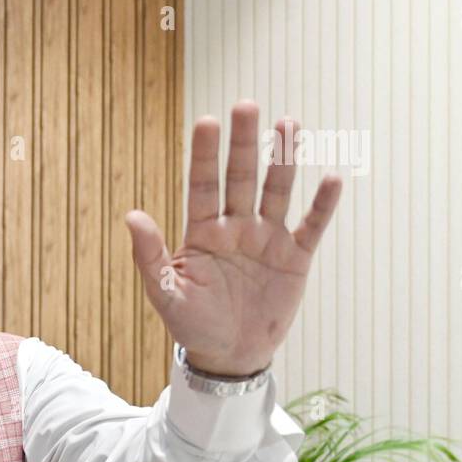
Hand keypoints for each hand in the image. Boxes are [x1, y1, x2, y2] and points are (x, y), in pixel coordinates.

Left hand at [124, 101, 342, 376]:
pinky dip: (322, 205)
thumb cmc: (191, 324)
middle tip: (247, 105)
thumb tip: (131, 215)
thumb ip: (149, 255)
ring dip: (283, 160)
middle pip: (241, 177)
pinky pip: (311, 226)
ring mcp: (267, 239)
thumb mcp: (164, 293)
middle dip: (244, 144)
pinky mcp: (295, 258)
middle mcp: (236, 227)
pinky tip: (330, 178)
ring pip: (276, 191)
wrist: (229, 356)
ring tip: (289, 124)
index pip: (202, 184)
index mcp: (202, 232)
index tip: (206, 120)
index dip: (204, 154)